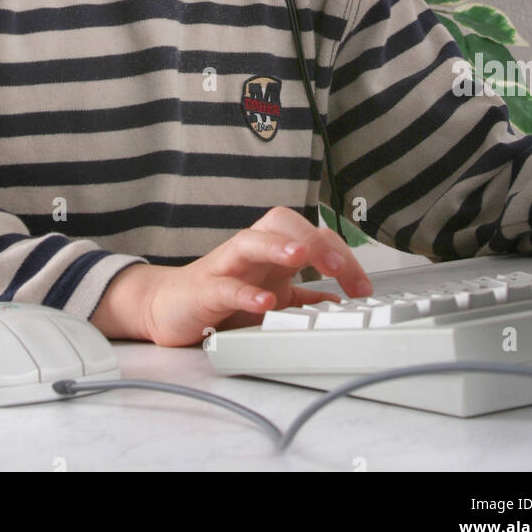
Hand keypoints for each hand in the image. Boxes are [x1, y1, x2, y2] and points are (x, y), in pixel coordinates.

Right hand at [140, 206, 372, 346]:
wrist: (169, 308)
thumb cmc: (220, 298)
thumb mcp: (271, 298)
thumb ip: (303, 299)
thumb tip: (339, 302)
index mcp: (271, 252)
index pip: (312, 237)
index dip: (342, 256)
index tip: (362, 288)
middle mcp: (250, 252)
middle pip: (282, 223)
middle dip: (313, 240)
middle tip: (337, 267)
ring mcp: (225, 267)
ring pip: (250, 241)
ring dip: (277, 246)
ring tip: (300, 257)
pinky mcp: (203, 290)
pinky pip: (225, 286)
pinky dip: (245, 292)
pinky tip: (263, 301)